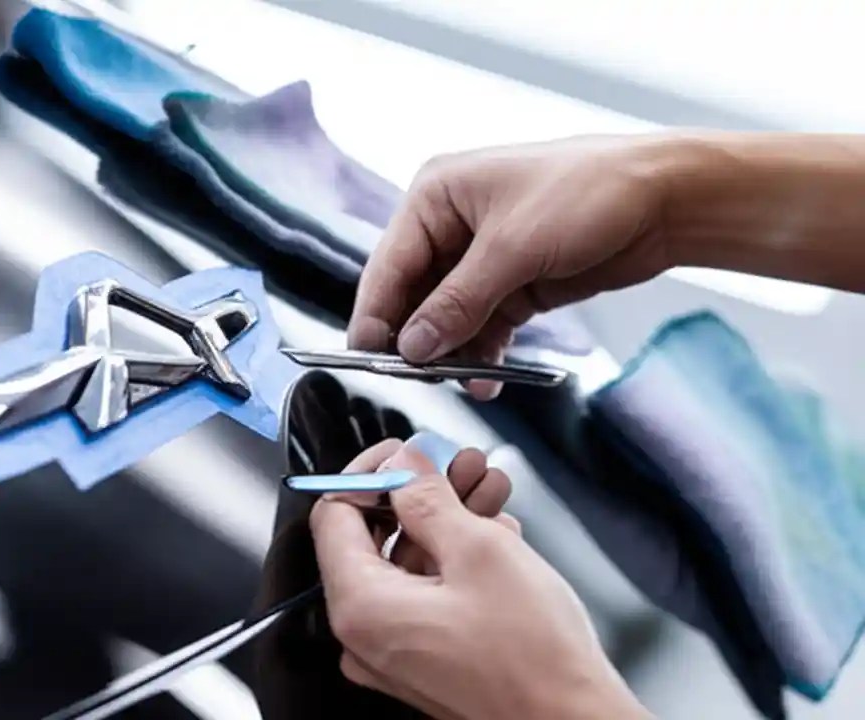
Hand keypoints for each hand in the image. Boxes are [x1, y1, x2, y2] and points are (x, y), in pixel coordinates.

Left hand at [253, 434, 515, 719]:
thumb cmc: (535, 660)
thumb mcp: (479, 552)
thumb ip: (428, 499)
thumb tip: (403, 465)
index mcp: (360, 607)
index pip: (334, 515)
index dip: (371, 472)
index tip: (404, 449)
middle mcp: (366, 634)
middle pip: (373, 537)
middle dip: (421, 492)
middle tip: (458, 463)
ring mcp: (394, 650)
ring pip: (407, 562)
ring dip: (447, 519)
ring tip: (488, 487)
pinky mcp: (425, 658)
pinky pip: (426, 593)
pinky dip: (455, 557)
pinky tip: (494, 528)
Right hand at [350, 135, 672, 398]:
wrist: (667, 199)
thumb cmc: (589, 193)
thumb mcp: (514, 248)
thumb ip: (458, 302)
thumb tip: (411, 347)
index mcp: (436, 196)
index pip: (389, 263)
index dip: (376, 314)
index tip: (367, 360)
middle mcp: (450, 225)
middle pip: (412, 294)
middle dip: (415, 338)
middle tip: (415, 379)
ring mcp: (481, 258)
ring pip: (445, 317)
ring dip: (449, 352)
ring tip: (459, 382)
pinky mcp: (512, 284)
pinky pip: (480, 327)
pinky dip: (480, 354)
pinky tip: (485, 380)